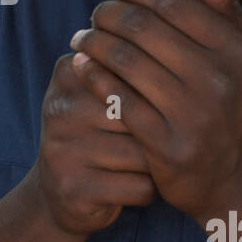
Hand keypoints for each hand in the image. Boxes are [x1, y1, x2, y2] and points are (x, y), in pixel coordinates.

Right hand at [29, 52, 159, 236]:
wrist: (60, 193)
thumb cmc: (97, 135)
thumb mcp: (102, 94)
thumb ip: (129, 69)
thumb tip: (181, 48)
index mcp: (68, 73)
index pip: (135, 76)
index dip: (156, 98)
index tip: (157, 110)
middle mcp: (60, 109)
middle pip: (141, 115)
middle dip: (160, 133)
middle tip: (156, 142)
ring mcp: (62, 150)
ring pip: (145, 154)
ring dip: (157, 165)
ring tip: (145, 166)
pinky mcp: (74, 189)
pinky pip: (140, 187)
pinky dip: (149, 191)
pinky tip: (136, 187)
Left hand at [68, 0, 241, 219]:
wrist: (238, 180)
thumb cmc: (235, 104)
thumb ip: (224, 4)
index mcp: (237, 50)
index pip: (173, 3)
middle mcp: (218, 79)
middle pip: (143, 28)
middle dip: (109, 13)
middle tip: (96, 12)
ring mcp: (192, 114)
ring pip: (125, 61)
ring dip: (95, 42)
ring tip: (82, 36)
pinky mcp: (165, 144)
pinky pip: (117, 98)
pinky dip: (93, 76)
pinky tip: (82, 65)